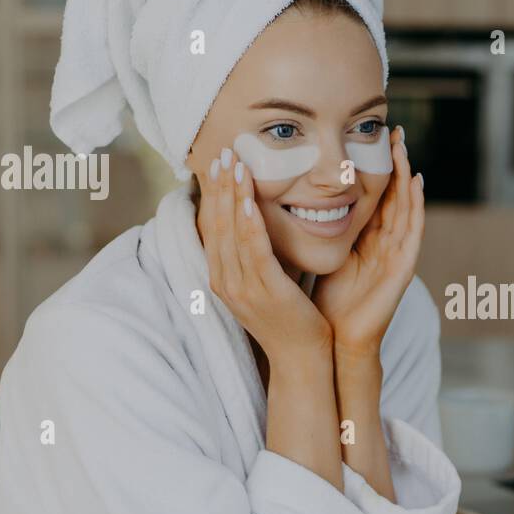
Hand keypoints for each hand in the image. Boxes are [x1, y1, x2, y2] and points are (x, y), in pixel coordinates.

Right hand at [197, 147, 331, 360]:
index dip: (214, 195)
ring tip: (234, 164)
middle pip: (216, 225)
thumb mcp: (266, 284)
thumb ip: (257, 257)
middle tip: (223, 152)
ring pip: (231, 232)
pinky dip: (249, 224)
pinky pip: (254, 251)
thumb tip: (258, 225)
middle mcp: (225, 282)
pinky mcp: (265, 291)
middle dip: (219, 186)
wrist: (301, 361)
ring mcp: (242, 288)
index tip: (218, 165)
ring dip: (232, 195)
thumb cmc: (289, 320)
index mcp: (223, 278)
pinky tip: (248, 200)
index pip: (212, 228)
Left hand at [312, 126, 424, 356]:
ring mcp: (397, 254)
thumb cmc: (326, 303)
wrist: (334, 340)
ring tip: (404, 147)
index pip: (376, 196)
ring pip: (406, 206)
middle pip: (394, 195)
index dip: (376, 167)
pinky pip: (413, 231)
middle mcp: (385, 243)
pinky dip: (417, 206)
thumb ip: (319, 231)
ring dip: (407, 175)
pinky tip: (416, 183)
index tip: (370, 136)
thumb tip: (294, 199)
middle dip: (396, 163)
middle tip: (395, 130)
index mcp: (367, 240)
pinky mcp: (402, 268)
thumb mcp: (323, 255)